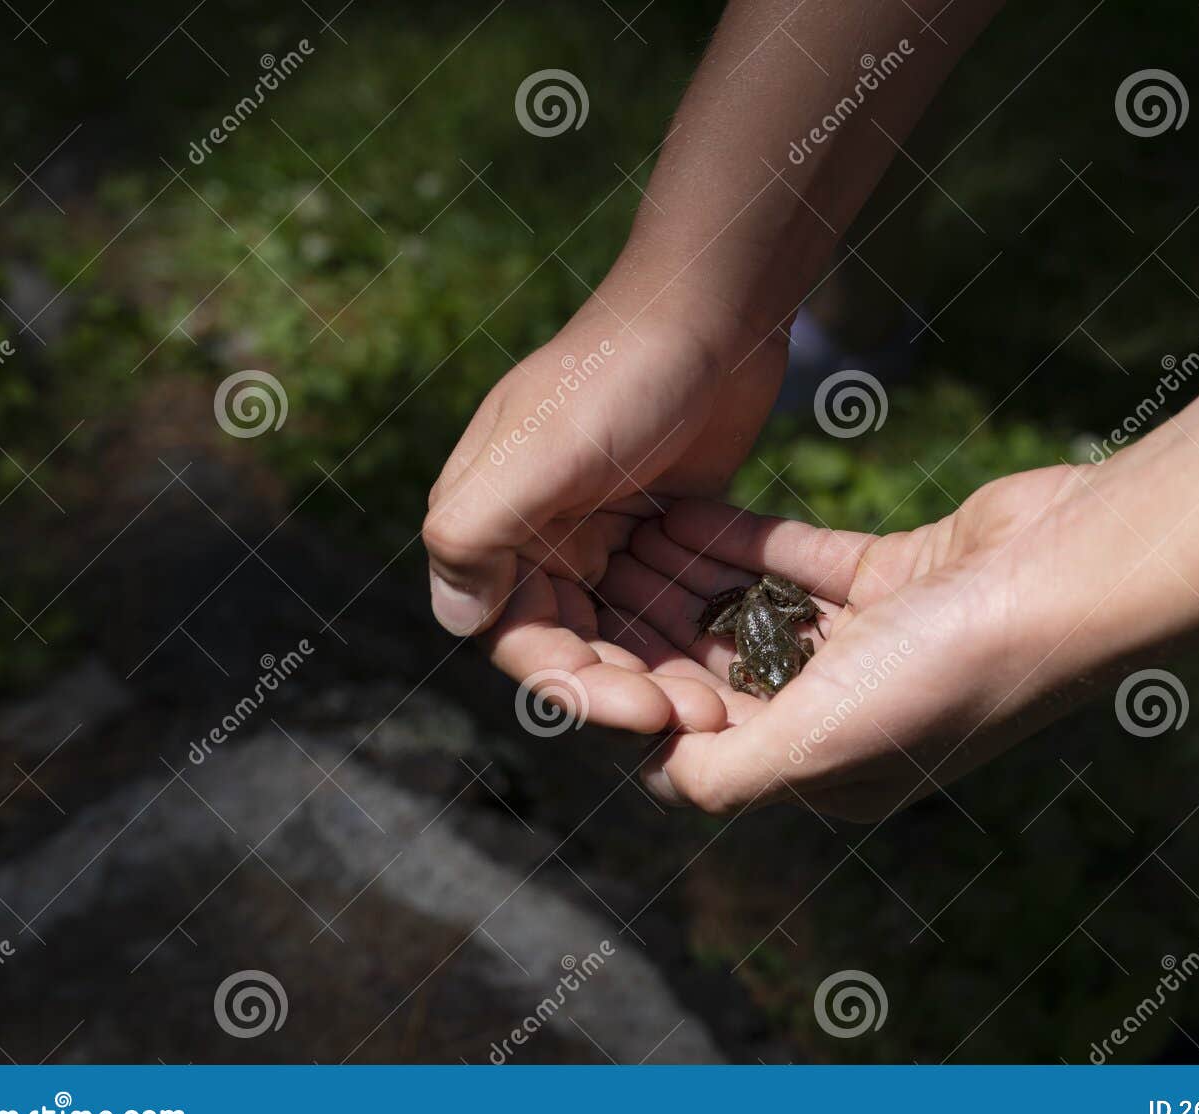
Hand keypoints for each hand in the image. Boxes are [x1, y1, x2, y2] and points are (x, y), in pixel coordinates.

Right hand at [423, 287, 785, 728]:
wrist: (710, 309)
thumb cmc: (618, 373)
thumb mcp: (539, 449)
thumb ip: (478, 532)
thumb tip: (455, 621)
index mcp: (490, 520)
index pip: (518, 636)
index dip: (575, 685)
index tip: (644, 710)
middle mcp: (537, 535)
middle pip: (578, 645)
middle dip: (633, 688)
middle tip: (702, 720)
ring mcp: (601, 532)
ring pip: (628, 632)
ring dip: (669, 670)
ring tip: (728, 702)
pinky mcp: (659, 526)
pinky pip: (669, 599)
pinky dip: (695, 631)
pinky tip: (742, 661)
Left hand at [590, 464, 1098, 820]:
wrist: (1065, 578)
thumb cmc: (940, 673)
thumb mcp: (817, 744)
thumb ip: (726, 770)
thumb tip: (653, 777)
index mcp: (830, 771)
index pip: (710, 747)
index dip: (644, 702)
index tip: (581, 650)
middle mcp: (849, 714)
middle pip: (726, 673)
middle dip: (656, 630)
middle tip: (588, 579)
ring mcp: (874, 644)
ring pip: (755, 612)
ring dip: (690, 579)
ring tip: (622, 535)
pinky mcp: (893, 577)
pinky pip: (798, 562)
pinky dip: (744, 541)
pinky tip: (683, 511)